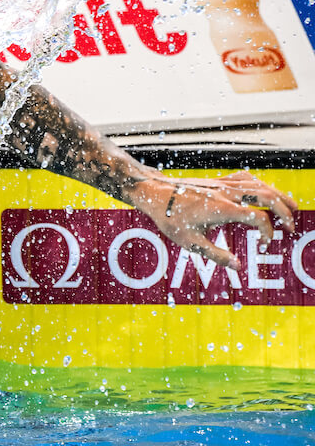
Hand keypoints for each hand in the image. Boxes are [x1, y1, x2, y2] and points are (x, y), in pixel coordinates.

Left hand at [127, 171, 297, 269]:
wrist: (153, 192)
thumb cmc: (169, 218)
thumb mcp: (189, 242)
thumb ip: (216, 255)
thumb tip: (238, 267)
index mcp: (221, 208)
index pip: (258, 218)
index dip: (268, 232)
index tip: (264, 245)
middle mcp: (225, 193)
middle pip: (266, 196)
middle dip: (284, 211)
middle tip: (292, 227)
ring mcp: (222, 183)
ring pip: (259, 184)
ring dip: (278, 196)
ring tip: (292, 208)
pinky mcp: (218, 180)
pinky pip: (246, 178)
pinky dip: (262, 185)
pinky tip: (267, 192)